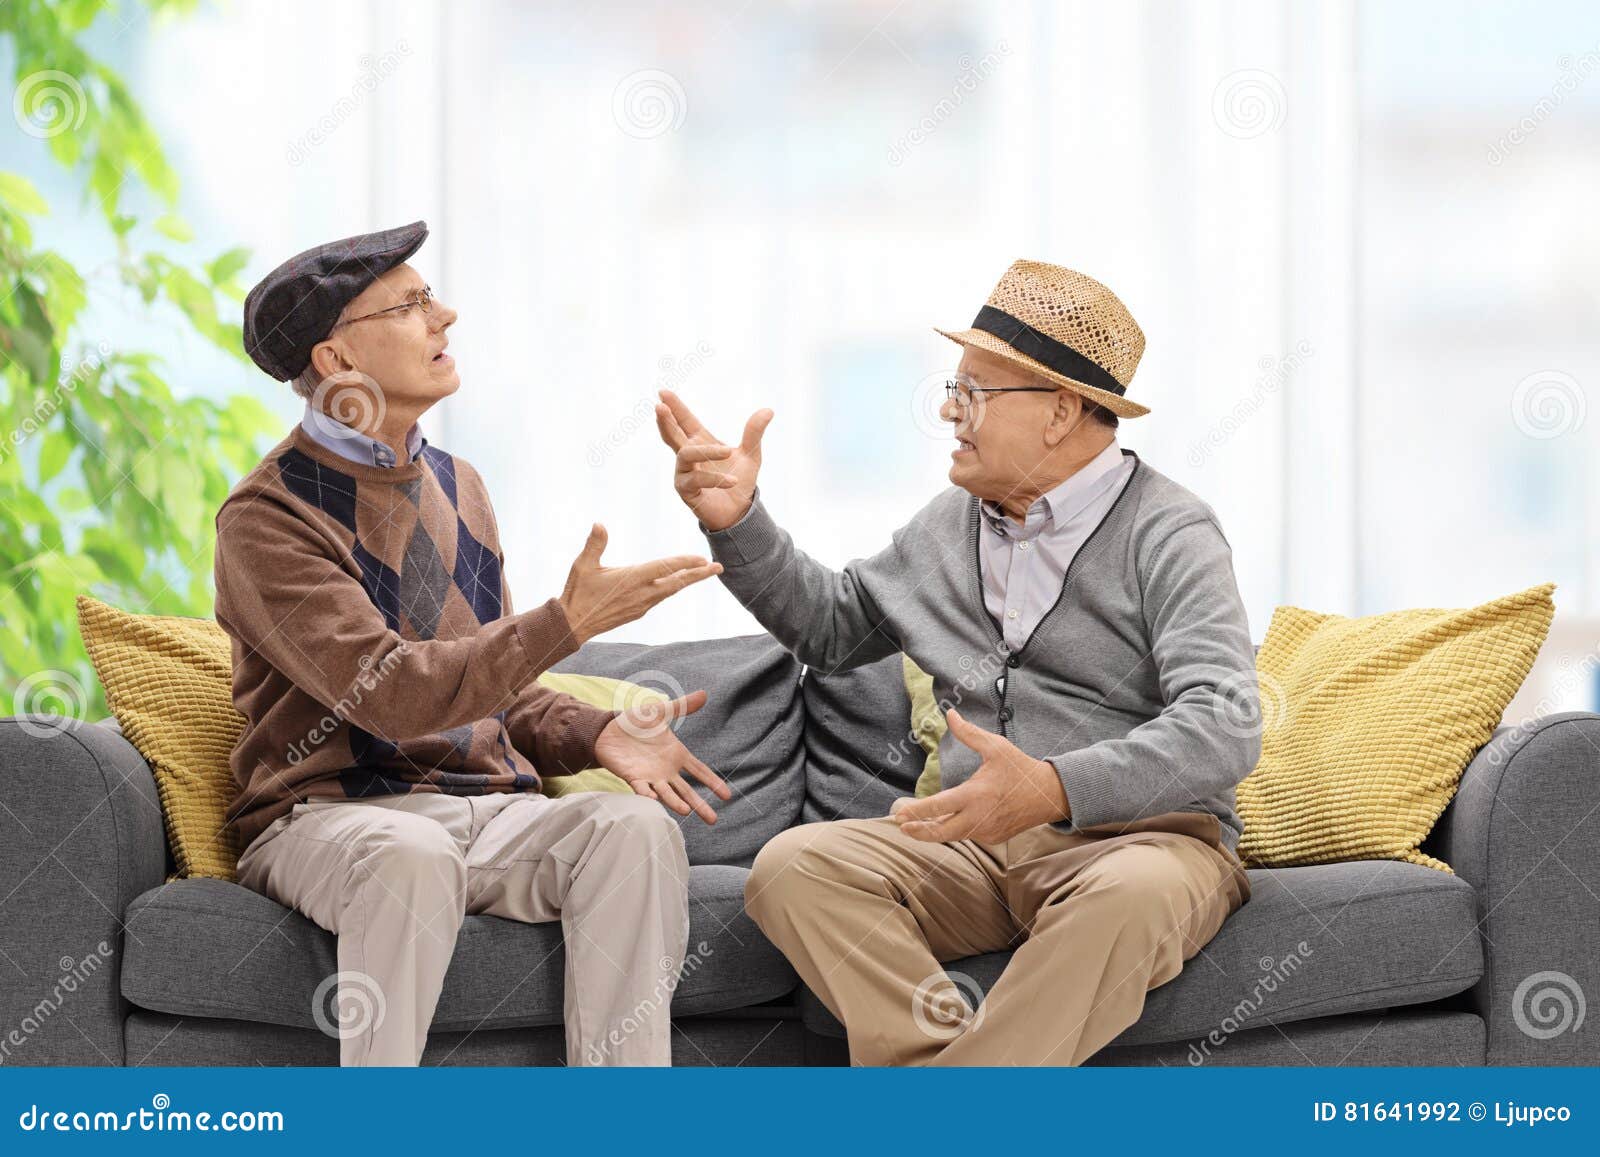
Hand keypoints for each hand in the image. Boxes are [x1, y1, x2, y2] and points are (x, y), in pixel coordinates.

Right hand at [558, 524, 721, 644]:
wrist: (573, 624)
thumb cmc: (577, 593)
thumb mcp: (582, 565)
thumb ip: (594, 544)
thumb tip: (599, 523)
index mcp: (632, 579)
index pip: (665, 568)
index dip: (685, 562)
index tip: (702, 559)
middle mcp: (642, 593)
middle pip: (677, 582)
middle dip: (699, 574)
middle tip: (718, 567)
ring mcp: (642, 605)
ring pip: (671, 590)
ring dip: (688, 580)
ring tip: (703, 572)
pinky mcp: (638, 611)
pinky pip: (661, 597)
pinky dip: (673, 588)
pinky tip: (677, 583)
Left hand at [593, 690, 731, 823]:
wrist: (608, 729)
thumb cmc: (636, 722)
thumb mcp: (661, 712)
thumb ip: (682, 706)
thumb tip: (704, 694)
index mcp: (676, 755)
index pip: (699, 771)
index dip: (712, 782)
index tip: (726, 796)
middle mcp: (666, 770)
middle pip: (686, 790)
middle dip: (699, 805)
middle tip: (713, 820)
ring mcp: (650, 776)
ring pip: (666, 793)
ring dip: (675, 802)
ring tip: (686, 811)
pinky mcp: (632, 777)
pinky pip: (641, 788)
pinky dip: (647, 794)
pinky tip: (653, 799)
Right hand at [655, 389, 772, 531]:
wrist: (740, 512)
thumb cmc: (739, 481)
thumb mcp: (751, 455)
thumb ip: (754, 432)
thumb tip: (768, 410)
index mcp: (701, 443)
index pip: (685, 421)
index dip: (675, 407)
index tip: (662, 392)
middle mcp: (689, 457)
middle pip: (672, 435)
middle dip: (666, 421)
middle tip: (659, 407)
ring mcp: (684, 473)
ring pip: (686, 455)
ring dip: (707, 451)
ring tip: (729, 452)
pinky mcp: (686, 490)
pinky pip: (697, 479)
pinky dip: (715, 478)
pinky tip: (733, 481)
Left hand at [891, 708, 1068, 842]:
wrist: (1048, 795)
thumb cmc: (1020, 768)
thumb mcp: (995, 747)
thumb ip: (969, 733)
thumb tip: (950, 714)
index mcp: (976, 795)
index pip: (938, 807)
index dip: (917, 812)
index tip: (900, 814)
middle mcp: (979, 818)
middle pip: (940, 833)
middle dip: (918, 831)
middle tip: (901, 825)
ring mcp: (986, 831)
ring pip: (953, 835)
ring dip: (934, 831)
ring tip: (916, 825)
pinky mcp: (993, 838)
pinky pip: (968, 835)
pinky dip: (955, 830)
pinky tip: (944, 823)